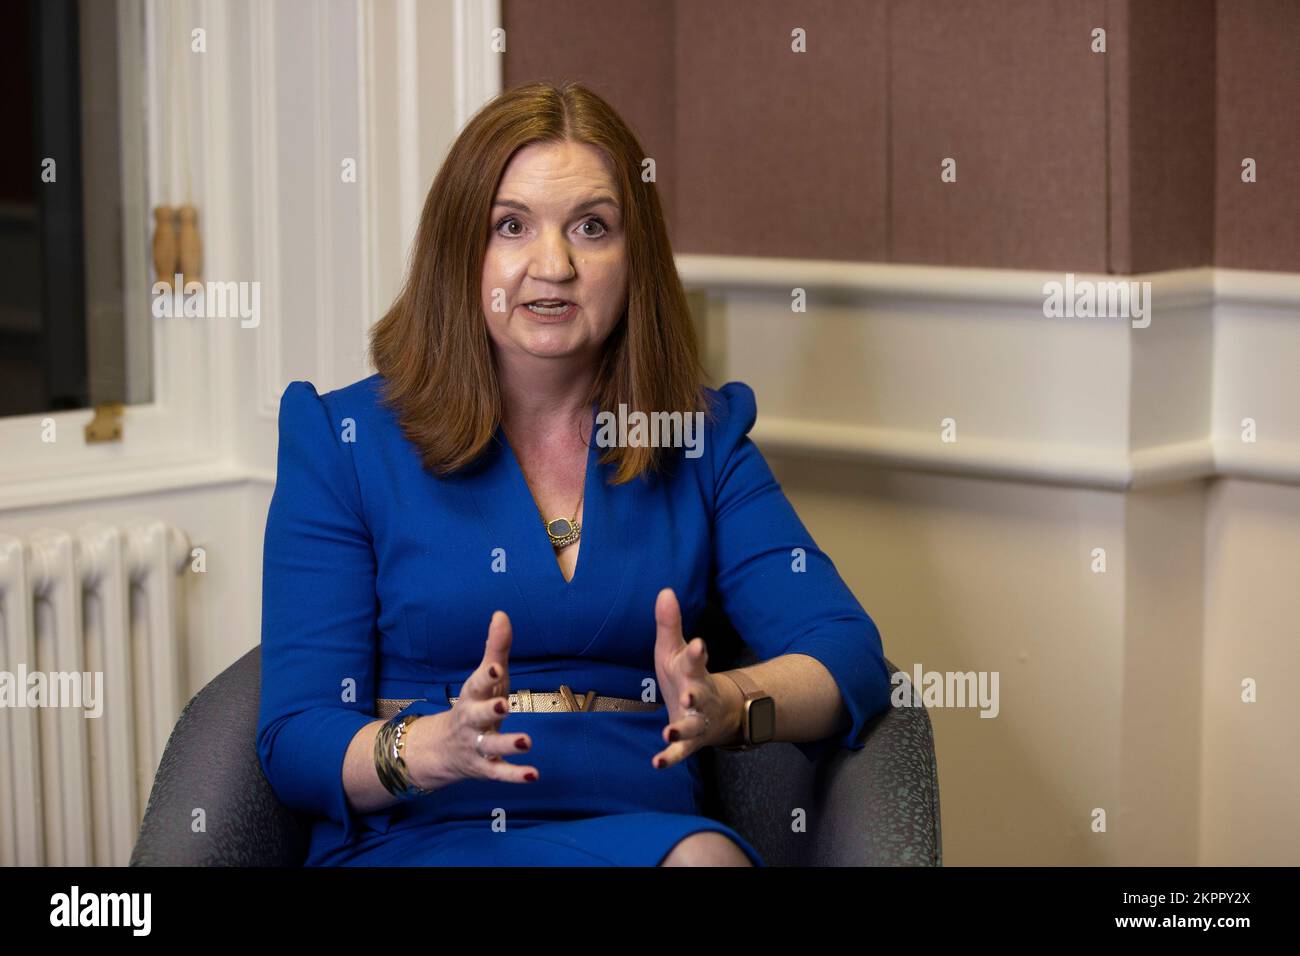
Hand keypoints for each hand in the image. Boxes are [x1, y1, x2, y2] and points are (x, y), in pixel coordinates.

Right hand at [405, 609, 538, 788]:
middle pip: (477, 716)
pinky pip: (499, 773)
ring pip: (489, 746)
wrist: (440, 749)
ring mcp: (476, 746)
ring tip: (526, 741)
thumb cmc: (474, 704)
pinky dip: (515, 775)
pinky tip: (533, 774)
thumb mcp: (485, 677)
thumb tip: (501, 614)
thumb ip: (496, 648)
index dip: (487, 676)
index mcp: (472, 696)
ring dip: (506, 744)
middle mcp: (471, 721)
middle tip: (504, 706)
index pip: (478, 684)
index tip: (497, 667)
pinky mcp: (485, 768)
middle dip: (489, 711)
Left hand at [650, 588, 738, 769]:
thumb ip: (669, 623)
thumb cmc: (687, 675)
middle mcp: (700, 696)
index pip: (696, 660)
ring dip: (682, 730)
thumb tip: (665, 590)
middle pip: (700, 695)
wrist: (715, 711)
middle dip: (696, 695)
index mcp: (694, 671)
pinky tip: (657, 763)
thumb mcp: (674, 649)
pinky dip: (670, 758)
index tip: (697, 644)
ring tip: (669, 732)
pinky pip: (681, 752)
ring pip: (693, 726)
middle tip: (690, 695)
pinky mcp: (690, 741)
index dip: (696, 653)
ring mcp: (698, 720)